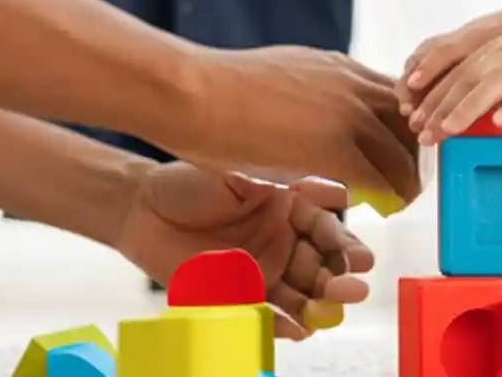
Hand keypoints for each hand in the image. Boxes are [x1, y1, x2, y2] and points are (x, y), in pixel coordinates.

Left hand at [116, 163, 371, 339]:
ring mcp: (265, 270)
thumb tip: (338, 188)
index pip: (329, 229)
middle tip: (349, 289)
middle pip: (323, 266)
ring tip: (325, 312)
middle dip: (340, 279)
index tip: (359, 259)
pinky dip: (285, 324)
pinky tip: (298, 328)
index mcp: (291, 207)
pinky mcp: (242, 295)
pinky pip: (270, 314)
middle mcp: (285, 241)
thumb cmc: (190, 181)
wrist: (142, 209)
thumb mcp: (239, 173)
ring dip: (318, 305)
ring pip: (302, 294)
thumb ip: (284, 183)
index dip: (345, 245)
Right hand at [191, 46, 420, 203]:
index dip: (402, 126)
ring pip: (406, 152)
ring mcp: (348, 114)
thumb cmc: (219, 89)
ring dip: (407, 179)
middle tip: (406, 179)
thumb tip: (311, 109)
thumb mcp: (283, 74)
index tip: (397, 149)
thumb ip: (310, 90)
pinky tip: (378, 208)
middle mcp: (353, 85)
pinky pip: (383, 178)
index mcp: (339, 67)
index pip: (398, 95)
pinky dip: (388, 197)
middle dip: (414, 151)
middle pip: (413, 120)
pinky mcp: (336, 147)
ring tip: (398, 199)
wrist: (193, 93)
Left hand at [408, 15, 501, 144]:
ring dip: (465, 109)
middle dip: (438, 109)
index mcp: (494, 52)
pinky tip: (498, 123)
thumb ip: (501, 83)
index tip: (412, 119)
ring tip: (446, 131)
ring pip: (489, 87)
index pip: (453, 75)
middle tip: (420, 135)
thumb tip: (487, 114)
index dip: (430, 97)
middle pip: (462, 83)